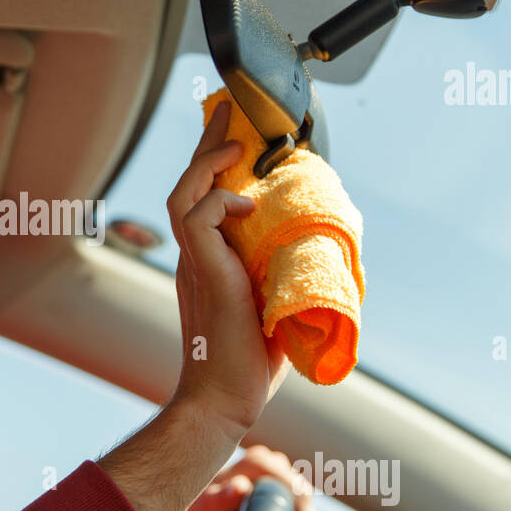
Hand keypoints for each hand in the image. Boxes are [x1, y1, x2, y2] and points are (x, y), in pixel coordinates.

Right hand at [166, 99, 289, 433]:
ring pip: (184, 194)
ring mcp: (194, 264)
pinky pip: (197, 217)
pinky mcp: (203, 272)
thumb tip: (327, 253)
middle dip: (208, 145)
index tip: (231, 136)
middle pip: (189, 185)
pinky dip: (219, 201)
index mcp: (207, 262)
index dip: (213, 165)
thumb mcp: (274, 304)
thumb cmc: (250, 363)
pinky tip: (244, 203)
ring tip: (233, 145)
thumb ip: (283, 275)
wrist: (223, 398)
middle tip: (225, 112)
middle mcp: (195, 257)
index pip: (202, 200)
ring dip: (207, 164)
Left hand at [171, 446, 315, 510]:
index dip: (293, 510)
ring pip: (306, 505)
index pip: (290, 482)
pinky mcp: (288, 492)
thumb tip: (241, 486)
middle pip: (301, 494)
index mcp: (254, 461)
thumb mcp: (209, 510)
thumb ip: (223, 498)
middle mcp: (271, 462)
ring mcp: (281, 476)